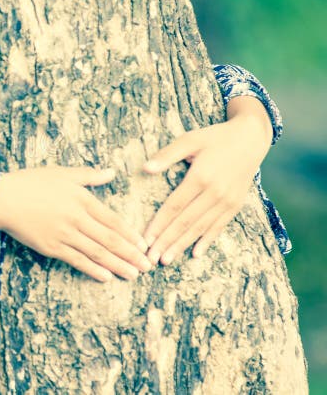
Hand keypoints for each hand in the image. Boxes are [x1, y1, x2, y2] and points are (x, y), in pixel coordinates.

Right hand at [0, 166, 150, 281]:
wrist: (1, 199)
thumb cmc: (29, 182)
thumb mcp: (61, 173)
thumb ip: (88, 176)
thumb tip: (111, 172)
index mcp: (81, 198)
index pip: (112, 219)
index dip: (129, 234)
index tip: (143, 244)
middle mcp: (76, 218)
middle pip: (109, 239)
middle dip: (130, 254)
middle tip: (147, 265)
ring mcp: (64, 234)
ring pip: (96, 252)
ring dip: (117, 265)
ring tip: (134, 275)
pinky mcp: (51, 247)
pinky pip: (76, 260)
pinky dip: (93, 269)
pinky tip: (106, 277)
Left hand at [142, 102, 271, 264]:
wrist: (251, 139)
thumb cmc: (215, 138)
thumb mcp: (190, 139)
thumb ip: (167, 155)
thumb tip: (145, 168)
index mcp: (200, 177)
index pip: (174, 207)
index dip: (159, 224)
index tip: (145, 239)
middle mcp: (215, 193)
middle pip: (186, 222)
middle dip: (166, 242)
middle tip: (150, 259)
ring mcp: (227, 201)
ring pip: (201, 228)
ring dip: (182, 245)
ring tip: (166, 259)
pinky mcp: (236, 205)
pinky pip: (219, 227)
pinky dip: (206, 241)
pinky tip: (195, 254)